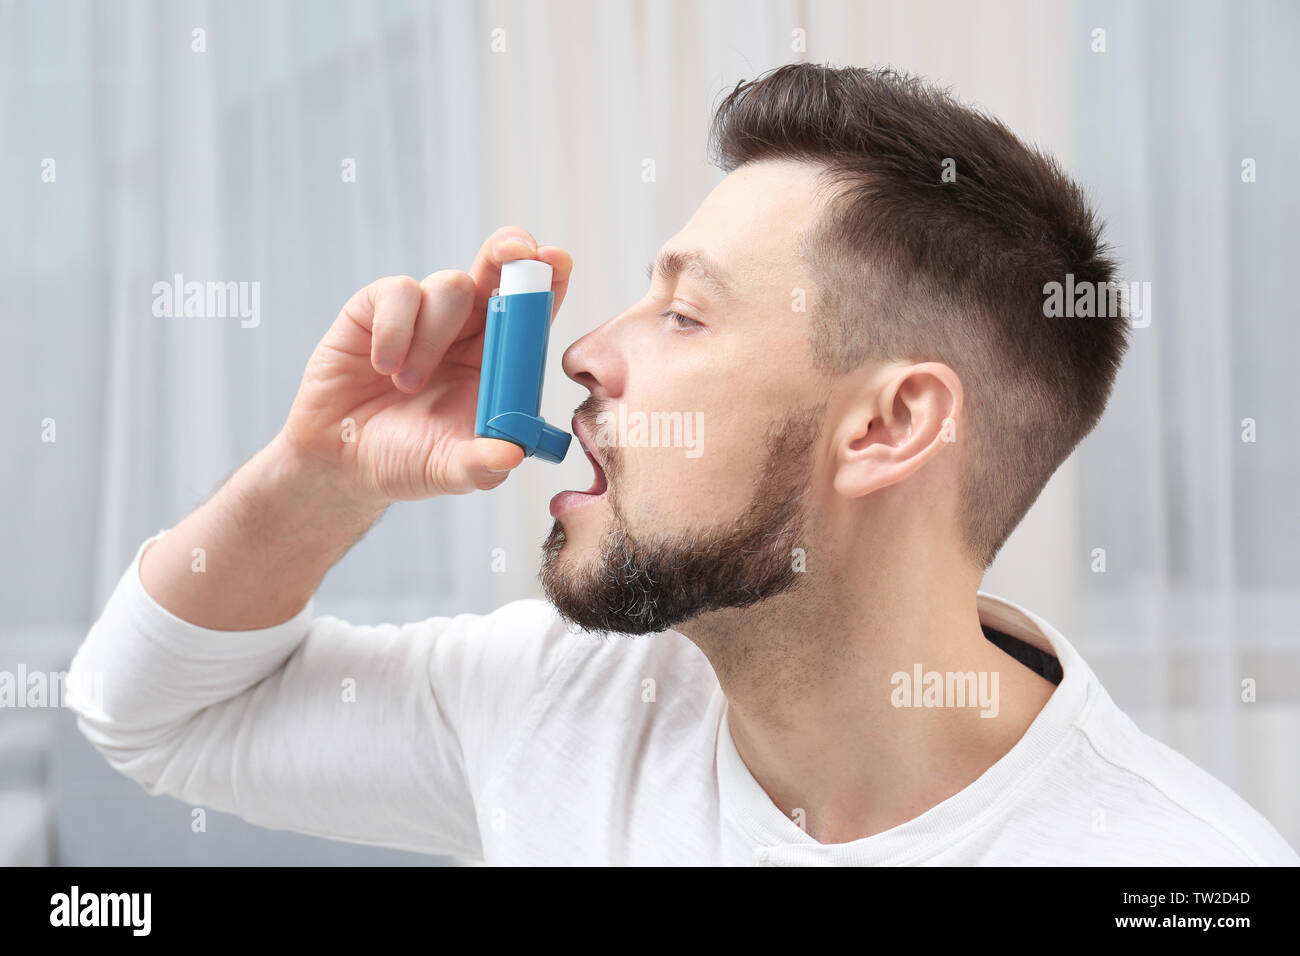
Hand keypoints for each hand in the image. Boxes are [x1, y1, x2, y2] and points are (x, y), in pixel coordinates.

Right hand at [280, 227, 572, 500]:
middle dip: (511, 252)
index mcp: (497, 362)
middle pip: (497, 269)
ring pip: (450, 285)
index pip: (532, 312)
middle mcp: (466, 330)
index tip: (558, 261)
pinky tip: (384, 366)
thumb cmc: (406, 461)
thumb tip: (512, 455)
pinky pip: (399, 292)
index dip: (549, 281)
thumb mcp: (447, 471)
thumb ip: (480, 466)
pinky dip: (395, 329)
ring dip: (434, 336)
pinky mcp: (376, 308)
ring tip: (409, 385)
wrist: (341, 462)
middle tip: (518, 253)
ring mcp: (422, 315)